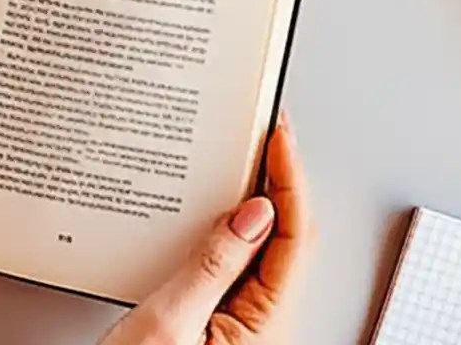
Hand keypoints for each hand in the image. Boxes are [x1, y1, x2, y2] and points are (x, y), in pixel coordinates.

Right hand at [100, 113, 310, 344]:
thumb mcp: (168, 323)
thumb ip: (212, 265)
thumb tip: (253, 213)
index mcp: (262, 327)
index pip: (292, 240)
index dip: (288, 182)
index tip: (278, 138)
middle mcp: (261, 325)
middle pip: (285, 241)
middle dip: (277, 183)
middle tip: (263, 134)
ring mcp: (241, 324)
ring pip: (261, 251)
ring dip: (253, 203)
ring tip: (242, 159)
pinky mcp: (218, 322)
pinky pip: (235, 266)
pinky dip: (229, 230)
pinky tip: (214, 210)